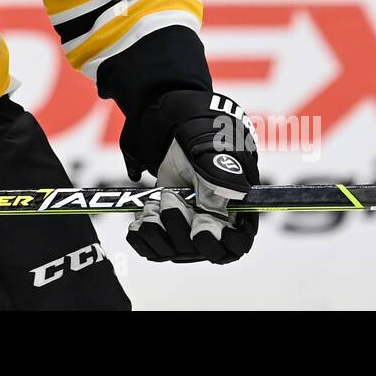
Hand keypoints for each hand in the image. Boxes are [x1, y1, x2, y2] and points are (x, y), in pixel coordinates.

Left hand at [126, 89, 259, 264]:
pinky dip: (143, 237)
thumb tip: (224, 206)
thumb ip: (219, 178)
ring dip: (159, 233)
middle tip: (171, 199)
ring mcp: (189, 224)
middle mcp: (214, 221)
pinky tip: (138, 222)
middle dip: (181, 230)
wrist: (172, 124)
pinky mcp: (166, 222)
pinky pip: (154, 246)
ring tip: (151, 206)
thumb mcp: (213, 149)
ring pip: (175, 251)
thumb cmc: (202, 132)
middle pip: (201, 251)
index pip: (237, 244)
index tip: (201, 229)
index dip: (221, 244)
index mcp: (237, 207)